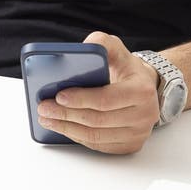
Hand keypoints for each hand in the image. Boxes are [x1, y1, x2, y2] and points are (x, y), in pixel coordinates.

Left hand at [37, 31, 159, 154]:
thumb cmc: (125, 68)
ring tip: (47, 119)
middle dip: (66, 115)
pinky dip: (78, 137)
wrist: (145, 86)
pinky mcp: (130, 145)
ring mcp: (138, 133)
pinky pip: (99, 146)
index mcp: (141, 90)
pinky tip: (63, 127)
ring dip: (67, 129)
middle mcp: (144, 114)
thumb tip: (81, 48)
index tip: (59, 96)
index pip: (106, 99)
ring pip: (96, 137)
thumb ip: (100, 43)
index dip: (80, 99)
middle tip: (44, 108)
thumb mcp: (116, 48)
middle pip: (97, 120)